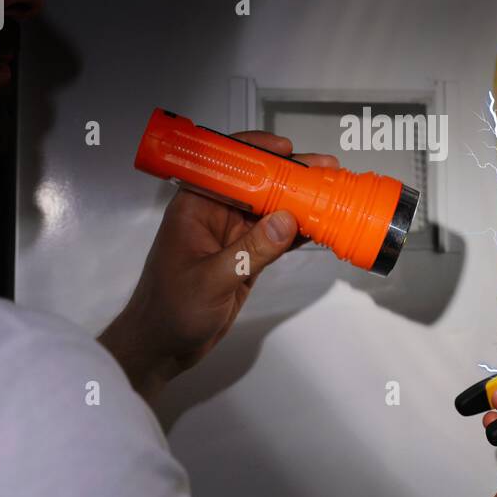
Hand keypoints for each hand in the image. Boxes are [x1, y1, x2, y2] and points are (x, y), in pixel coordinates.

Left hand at [100, 131, 337, 402]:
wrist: (162, 348)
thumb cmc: (171, 310)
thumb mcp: (212, 280)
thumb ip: (250, 251)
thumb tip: (288, 219)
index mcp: (196, 206)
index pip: (226, 166)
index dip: (256, 151)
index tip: (288, 149)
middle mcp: (216, 213)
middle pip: (257, 183)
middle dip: (291, 174)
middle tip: (328, 168)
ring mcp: (233, 235)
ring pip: (272, 208)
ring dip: (301, 200)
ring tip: (334, 190)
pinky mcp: (246, 257)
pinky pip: (277, 236)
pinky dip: (299, 230)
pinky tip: (324, 223)